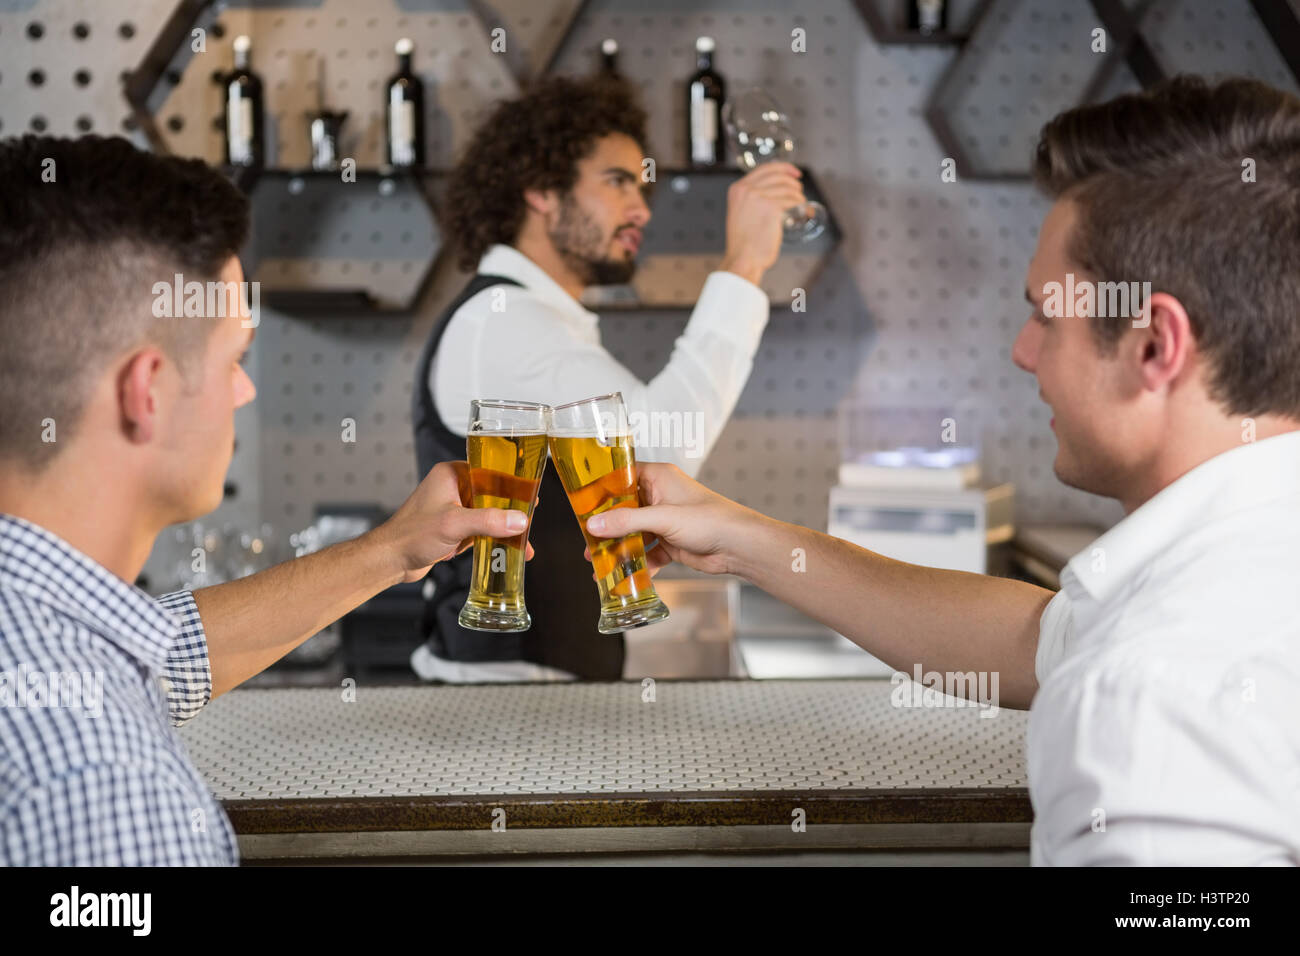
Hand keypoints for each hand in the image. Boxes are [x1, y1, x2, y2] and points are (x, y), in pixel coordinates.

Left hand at [369, 461, 533, 583]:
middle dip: (511, 511)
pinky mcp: (453, 527)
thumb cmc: (411, 535)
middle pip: (492, 495)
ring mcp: (453, 508)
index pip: (490, 471)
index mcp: (452, 475)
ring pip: (488, 514)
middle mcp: (453, 488)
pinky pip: (480, 529)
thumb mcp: (454, 524)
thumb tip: (519, 520)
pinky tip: (507, 551)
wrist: (390, 560)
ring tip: (524, 543)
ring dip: (503, 528)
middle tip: (530, 521)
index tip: (532, 493)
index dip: (512, 483)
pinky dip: (492, 538)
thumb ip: (489, 521)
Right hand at [582, 462, 751, 576]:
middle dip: (606, 527)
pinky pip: (648, 552)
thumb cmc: (710, 519)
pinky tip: (626, 577)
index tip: (581, 504)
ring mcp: (665, 520)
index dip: (601, 489)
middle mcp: (660, 496)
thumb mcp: (662, 518)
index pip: (621, 477)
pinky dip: (638, 564)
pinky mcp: (672, 541)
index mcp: (658, 477)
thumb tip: (594, 525)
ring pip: (634, 533)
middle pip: (624, 509)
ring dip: (619, 548)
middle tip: (587, 540)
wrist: (739, 546)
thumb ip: (626, 521)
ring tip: (599, 563)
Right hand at [719, 162, 806, 283]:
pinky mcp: (771, 208)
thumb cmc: (743, 243)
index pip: (764, 169)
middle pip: (778, 175)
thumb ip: (751, 201)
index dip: (783, 168)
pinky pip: (793, 201)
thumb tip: (771, 193)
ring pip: (788, 188)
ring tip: (803, 204)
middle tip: (800, 189)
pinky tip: (805, 212)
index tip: (794, 172)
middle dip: (793, 181)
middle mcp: (746, 190)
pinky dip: (803, 206)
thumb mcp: (740, 213)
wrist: (742, 259)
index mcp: (738, 189)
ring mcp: (758, 197)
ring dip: (799, 196)